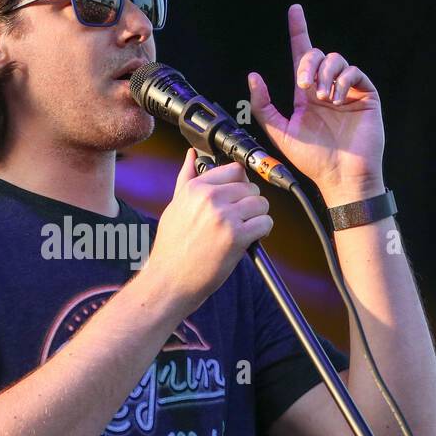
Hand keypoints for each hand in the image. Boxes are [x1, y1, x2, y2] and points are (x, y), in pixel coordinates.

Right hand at [140, 150, 271, 315]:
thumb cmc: (171, 247)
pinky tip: (250, 238)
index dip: (240, 184)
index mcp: (195, 189)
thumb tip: (191, 155)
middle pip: (250, 187)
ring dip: (258, 216)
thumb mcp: (175, 207)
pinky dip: (263, 231)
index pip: (233, 170)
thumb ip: (186, 178)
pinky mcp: (236, 237)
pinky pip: (265, 223)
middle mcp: (210, 199)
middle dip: (250, 202)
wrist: (170, 280)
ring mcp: (224, 217)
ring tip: (245, 228)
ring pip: (261, 203)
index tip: (238, 196)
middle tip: (241, 218)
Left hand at [247, 4, 385, 204]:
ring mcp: (347, 91)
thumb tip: (253, 78)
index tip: (295, 11)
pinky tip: (336, 99)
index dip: (298, 31)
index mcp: (307, 95)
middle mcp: (326, 88)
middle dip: (307, 64)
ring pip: (336, 59)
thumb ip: (264, 105)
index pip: (301, 56)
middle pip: (317, 54)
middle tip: (303, 86)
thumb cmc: (312, 159)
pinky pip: (354, 73)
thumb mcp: (280, 131)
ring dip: (324, 74)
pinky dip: (342, 81)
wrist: (339, 175)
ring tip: (322, 97)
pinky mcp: (365, 95)